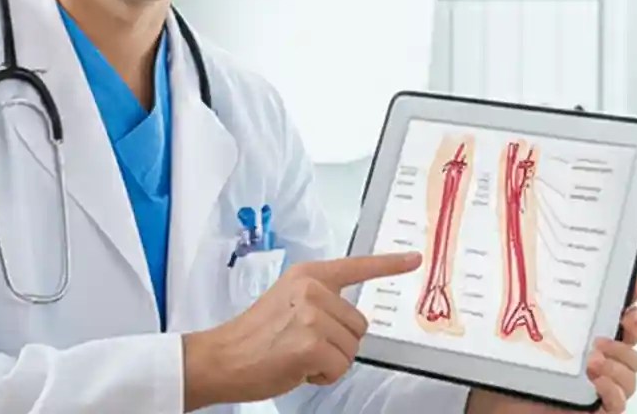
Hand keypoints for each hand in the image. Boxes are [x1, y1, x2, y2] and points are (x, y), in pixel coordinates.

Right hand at [181, 252, 421, 410]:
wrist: (222, 359)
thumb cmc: (253, 339)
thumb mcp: (287, 303)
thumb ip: (318, 301)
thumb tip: (348, 320)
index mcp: (307, 275)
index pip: (356, 266)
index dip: (390, 264)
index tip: (414, 259)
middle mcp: (312, 290)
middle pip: (358, 325)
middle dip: (337, 343)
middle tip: (301, 345)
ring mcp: (312, 316)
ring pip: (351, 349)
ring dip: (329, 361)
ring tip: (295, 356)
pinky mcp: (311, 344)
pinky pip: (339, 368)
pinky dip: (322, 377)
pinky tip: (297, 368)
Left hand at [465, 278, 636, 413]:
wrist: (501, 413)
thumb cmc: (509, 377)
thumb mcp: (519, 338)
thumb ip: (529, 310)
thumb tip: (527, 272)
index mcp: (582, 340)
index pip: (615, 318)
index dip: (631, 300)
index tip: (636, 285)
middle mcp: (595, 362)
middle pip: (632, 343)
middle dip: (635, 328)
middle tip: (622, 320)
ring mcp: (599, 388)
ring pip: (631, 373)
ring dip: (620, 362)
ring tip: (594, 359)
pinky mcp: (598, 411)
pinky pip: (620, 403)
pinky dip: (614, 391)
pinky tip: (597, 382)